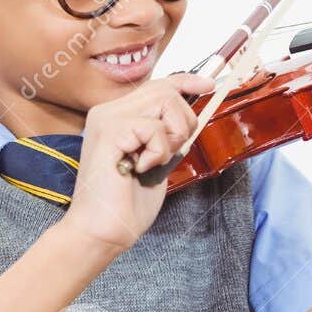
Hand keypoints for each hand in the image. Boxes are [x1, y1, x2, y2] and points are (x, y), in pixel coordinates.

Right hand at [61, 73, 215, 252]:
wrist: (103, 230)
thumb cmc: (126, 203)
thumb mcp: (156, 160)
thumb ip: (165, 136)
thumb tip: (190, 118)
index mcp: (117, 116)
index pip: (157, 85)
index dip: (186, 81)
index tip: (209, 84)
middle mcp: (109, 111)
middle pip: (165, 89)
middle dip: (183, 121)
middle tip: (169, 152)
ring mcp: (107, 118)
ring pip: (164, 101)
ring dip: (171, 136)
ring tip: (152, 161)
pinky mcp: (110, 131)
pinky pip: (154, 127)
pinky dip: (158, 151)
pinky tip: (140, 168)